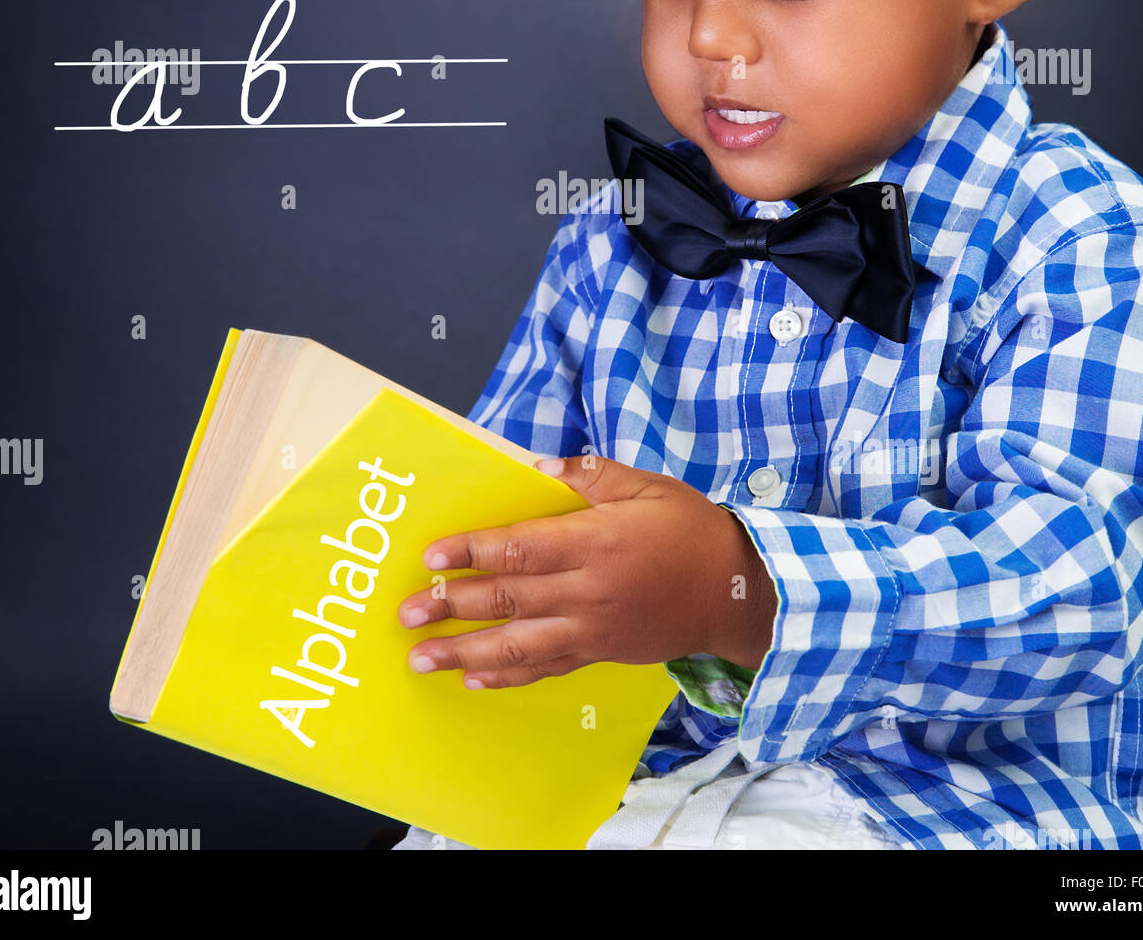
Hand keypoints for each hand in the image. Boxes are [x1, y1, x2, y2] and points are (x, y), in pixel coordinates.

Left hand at [396, 452, 777, 688]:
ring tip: (421, 659)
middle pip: (507, 599)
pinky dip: (507, 677)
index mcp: (596, 541)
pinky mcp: (600, 652)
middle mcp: (587, 589)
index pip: (519, 547)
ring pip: (518, 645)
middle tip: (405, 613)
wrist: (737, 592)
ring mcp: (592, 628)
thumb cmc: (691, 529)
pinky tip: (474, 680)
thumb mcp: (649, 486)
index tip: (429, 556)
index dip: (471, 551)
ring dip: (464, 653)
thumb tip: (541, 463)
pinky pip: (546, 668)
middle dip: (450, 606)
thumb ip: (594, 475)